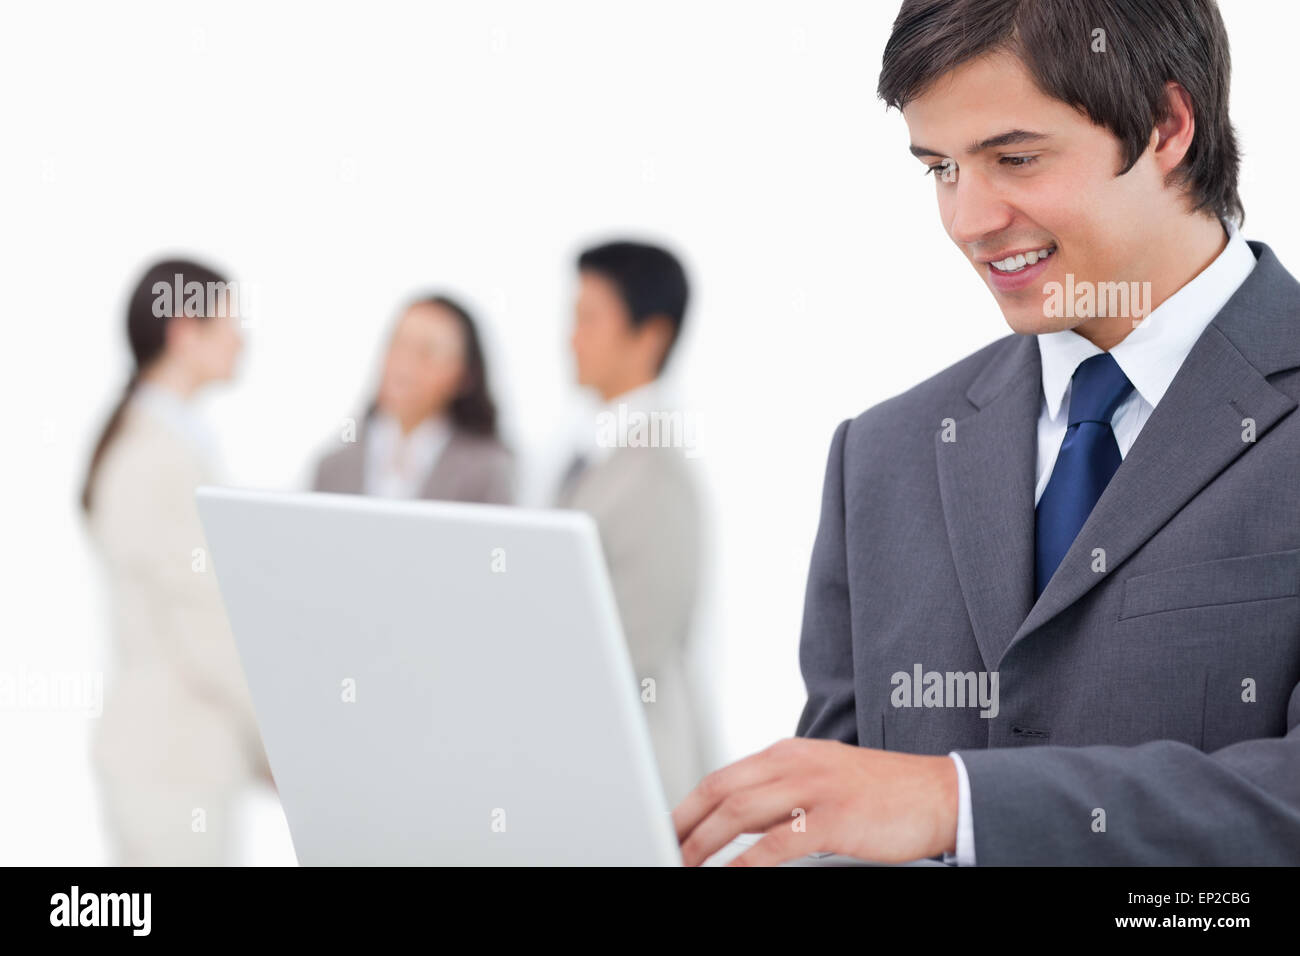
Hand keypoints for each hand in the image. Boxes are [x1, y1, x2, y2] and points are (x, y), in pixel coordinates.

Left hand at [672, 737, 958, 865]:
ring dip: (705, 844)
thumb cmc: (882, 793)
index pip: (722, 776)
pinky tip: (730, 874)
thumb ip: (779, 793)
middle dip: (684, 824)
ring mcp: (815, 788)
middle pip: (721, 790)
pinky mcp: (835, 818)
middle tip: (664, 850)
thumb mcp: (821, 780)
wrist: (939, 794)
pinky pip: (778, 842)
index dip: (687, 805)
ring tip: (685, 865)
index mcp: (788, 753)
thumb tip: (734, 818)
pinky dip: (746, 862)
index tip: (666, 830)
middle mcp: (795, 763)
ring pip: (740, 812)